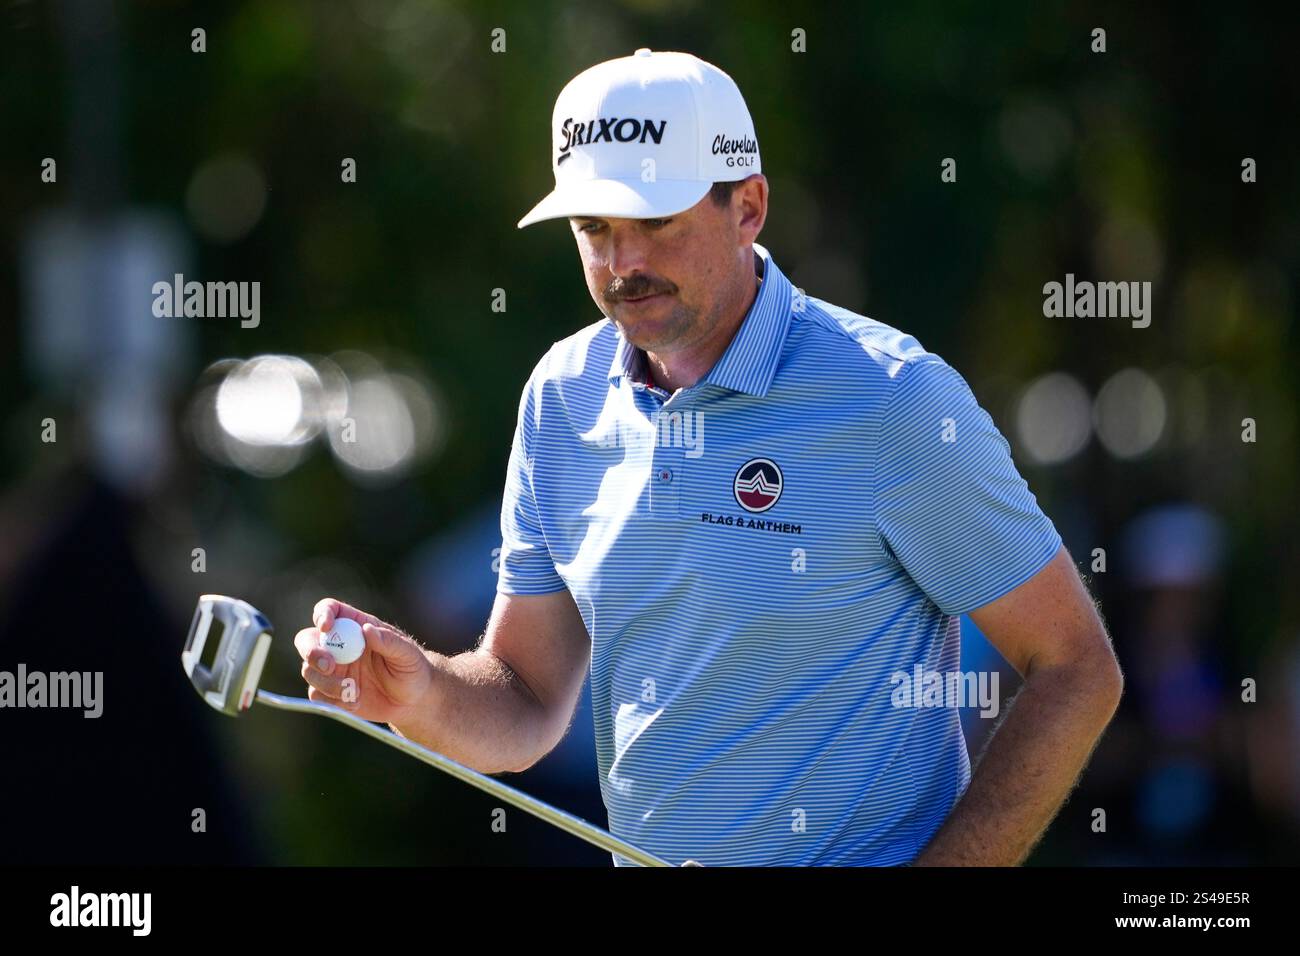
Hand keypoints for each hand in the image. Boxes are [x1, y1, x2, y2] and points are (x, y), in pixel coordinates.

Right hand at [293, 598, 433, 726]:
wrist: (413, 701)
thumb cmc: (412, 669)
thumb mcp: (407, 653)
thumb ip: (389, 641)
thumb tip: (368, 630)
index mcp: (356, 626)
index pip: (329, 610)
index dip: (322, 614)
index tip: (326, 627)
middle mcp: (339, 645)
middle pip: (307, 639)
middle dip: (311, 651)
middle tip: (329, 666)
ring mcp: (333, 669)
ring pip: (308, 669)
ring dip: (326, 683)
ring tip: (353, 692)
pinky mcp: (330, 691)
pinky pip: (316, 694)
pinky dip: (332, 700)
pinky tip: (355, 702)